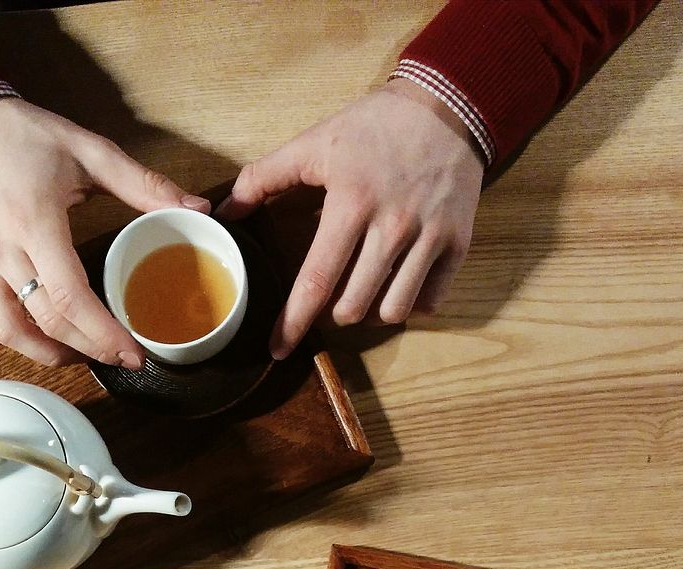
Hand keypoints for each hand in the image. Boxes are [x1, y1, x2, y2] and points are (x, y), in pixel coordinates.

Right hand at [0, 98, 209, 367]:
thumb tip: (198, 209)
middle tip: (127, 359)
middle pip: (49, 322)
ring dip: (56, 354)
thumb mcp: (90, 151)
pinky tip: (56, 342)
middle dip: (92, 349)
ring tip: (92, 357)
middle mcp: (3, 250)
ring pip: (16, 332)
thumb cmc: (26, 136)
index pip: (71, 296)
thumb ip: (145, 184)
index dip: (105, 334)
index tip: (135, 352)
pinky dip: (27, 341)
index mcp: (35, 222)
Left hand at [216, 79, 484, 358]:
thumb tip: (224, 213)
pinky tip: (396, 286)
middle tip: (327, 300)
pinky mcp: (457, 245)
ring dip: (370, 313)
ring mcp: (429, 238)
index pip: (315, 282)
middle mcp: (392, 228)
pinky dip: (409, 305)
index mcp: (351, 205)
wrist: (447, 106)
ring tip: (361, 294)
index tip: (277, 348)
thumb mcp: (314, 142)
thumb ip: (262, 178)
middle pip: (353, 308)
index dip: (292, 323)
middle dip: (332, 315)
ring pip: (392, 312)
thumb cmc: (374, 126)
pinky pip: (429, 302)